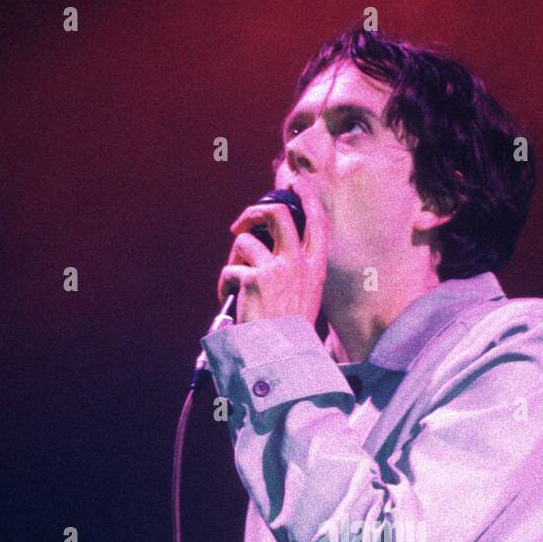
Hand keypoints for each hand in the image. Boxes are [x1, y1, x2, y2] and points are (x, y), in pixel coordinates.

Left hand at [217, 185, 328, 325]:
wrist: (280, 355)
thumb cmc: (289, 332)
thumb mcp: (305, 298)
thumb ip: (294, 272)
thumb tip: (269, 248)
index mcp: (315, 269)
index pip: (318, 222)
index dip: (307, 198)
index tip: (296, 185)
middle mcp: (299, 263)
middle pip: (279, 214)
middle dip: (255, 211)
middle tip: (242, 226)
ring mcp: (278, 269)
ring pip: (247, 241)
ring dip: (234, 258)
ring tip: (234, 281)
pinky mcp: (254, 278)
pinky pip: (230, 268)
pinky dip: (224, 284)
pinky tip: (229, 299)